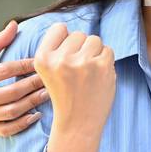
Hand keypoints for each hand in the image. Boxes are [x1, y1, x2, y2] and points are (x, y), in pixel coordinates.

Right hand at [0, 20, 46, 134]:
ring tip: (48, 93)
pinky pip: (7, 129)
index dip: (24, 65)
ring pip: (12, 111)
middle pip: (11, 92)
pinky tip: (36, 114)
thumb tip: (14, 25)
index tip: (40, 60)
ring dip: (33, 103)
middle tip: (51, 77)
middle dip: (33, 84)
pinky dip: (23, 123)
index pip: (4, 70)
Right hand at [34, 23, 115, 139]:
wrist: (78, 124)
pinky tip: (98, 76)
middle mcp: (60, 59)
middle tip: (78, 71)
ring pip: (94, 39)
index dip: (65, 40)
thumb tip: (69, 27)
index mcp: (42, 59)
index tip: (66, 56)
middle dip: (81, 48)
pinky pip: (108, 49)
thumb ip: (56, 49)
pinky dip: (105, 61)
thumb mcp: (48, 72)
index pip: (58, 28)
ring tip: (89, 72)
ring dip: (94, 53)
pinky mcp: (101, 66)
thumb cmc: (65, 96)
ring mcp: (82, 62)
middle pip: (78, 34)